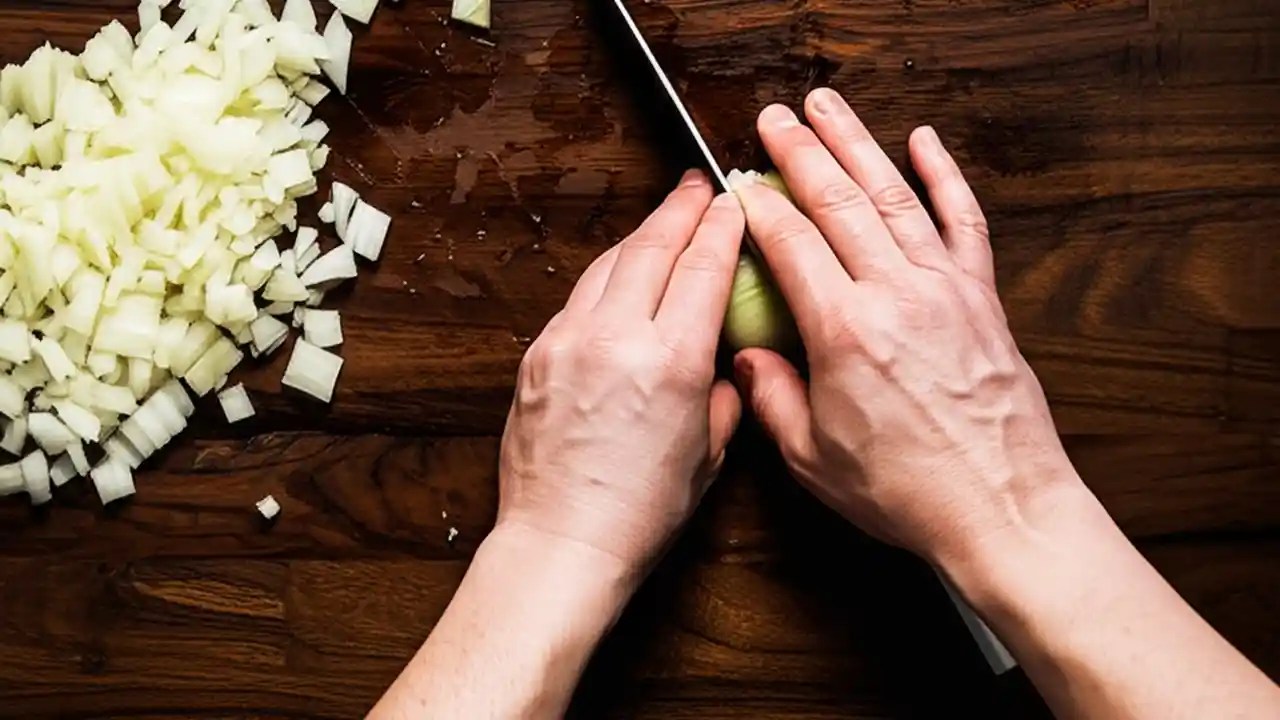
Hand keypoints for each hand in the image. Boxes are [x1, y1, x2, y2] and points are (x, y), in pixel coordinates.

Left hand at [498, 170, 744, 581]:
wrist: (562, 542)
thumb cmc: (637, 512)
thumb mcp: (709, 454)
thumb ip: (723, 395)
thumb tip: (721, 364)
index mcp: (671, 361)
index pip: (702, 266)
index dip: (721, 225)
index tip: (732, 203)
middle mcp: (616, 339)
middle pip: (652, 246)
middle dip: (680, 210)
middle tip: (696, 188)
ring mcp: (567, 341)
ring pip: (608, 263)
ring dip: (640, 237)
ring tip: (662, 224)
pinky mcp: (537, 354)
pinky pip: (577, 298)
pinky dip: (605, 278)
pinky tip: (619, 280)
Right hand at [733, 89, 1082, 566]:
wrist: (1001, 508)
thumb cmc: (909, 491)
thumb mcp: (813, 458)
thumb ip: (771, 399)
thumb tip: (748, 359)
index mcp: (844, 332)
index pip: (790, 244)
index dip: (758, 207)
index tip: (738, 184)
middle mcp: (895, 296)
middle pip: (839, 202)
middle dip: (801, 152)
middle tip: (774, 117)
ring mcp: (944, 290)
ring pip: (894, 197)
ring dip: (858, 145)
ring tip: (829, 108)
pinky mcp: (981, 298)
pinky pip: (963, 221)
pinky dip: (944, 176)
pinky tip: (924, 142)